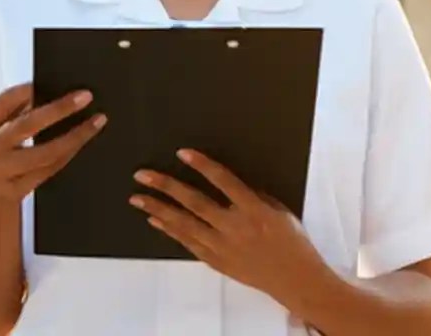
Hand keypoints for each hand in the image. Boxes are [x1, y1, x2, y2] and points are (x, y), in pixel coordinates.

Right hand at [0, 83, 106, 213]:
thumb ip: (18, 110)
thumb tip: (52, 90)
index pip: (6, 100)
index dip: (32, 90)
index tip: (59, 80)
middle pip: (26, 125)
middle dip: (59, 109)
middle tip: (85, 97)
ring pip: (44, 152)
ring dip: (75, 135)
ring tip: (97, 121)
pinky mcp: (15, 191)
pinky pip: (49, 169)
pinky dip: (70, 152)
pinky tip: (85, 140)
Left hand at [129, 150, 323, 303]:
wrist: (292, 276)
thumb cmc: (290, 239)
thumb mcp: (278, 209)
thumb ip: (254, 196)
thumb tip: (227, 184)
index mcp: (254, 209)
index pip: (224, 181)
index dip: (202, 165)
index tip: (182, 153)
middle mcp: (234, 226)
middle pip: (195, 202)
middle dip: (167, 187)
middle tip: (143, 175)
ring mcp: (222, 246)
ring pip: (184, 224)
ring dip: (159, 209)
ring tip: (138, 198)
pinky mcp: (215, 260)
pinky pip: (187, 243)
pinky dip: (170, 230)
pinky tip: (155, 220)